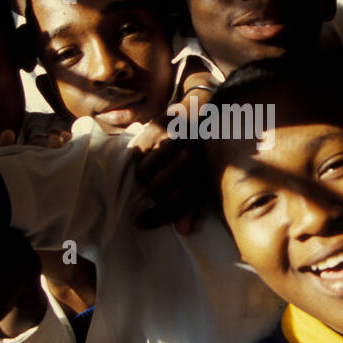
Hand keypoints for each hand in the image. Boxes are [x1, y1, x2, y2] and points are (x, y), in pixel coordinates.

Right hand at [131, 102, 200, 233]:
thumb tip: (183, 230)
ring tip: (152, 172)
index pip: (178, 201)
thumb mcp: (202, 179)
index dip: (157, 215)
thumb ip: (192, 204)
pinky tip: (148, 157)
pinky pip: (139, 153)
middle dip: (153, 193)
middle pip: (157, 189)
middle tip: (154, 190)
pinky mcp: (159, 125)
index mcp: (204, 171)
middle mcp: (191, 154)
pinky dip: (140, 159)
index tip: (139, 223)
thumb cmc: (201, 153)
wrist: (202, 112)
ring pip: (145, 172)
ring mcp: (173, 138)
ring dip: (145, 176)